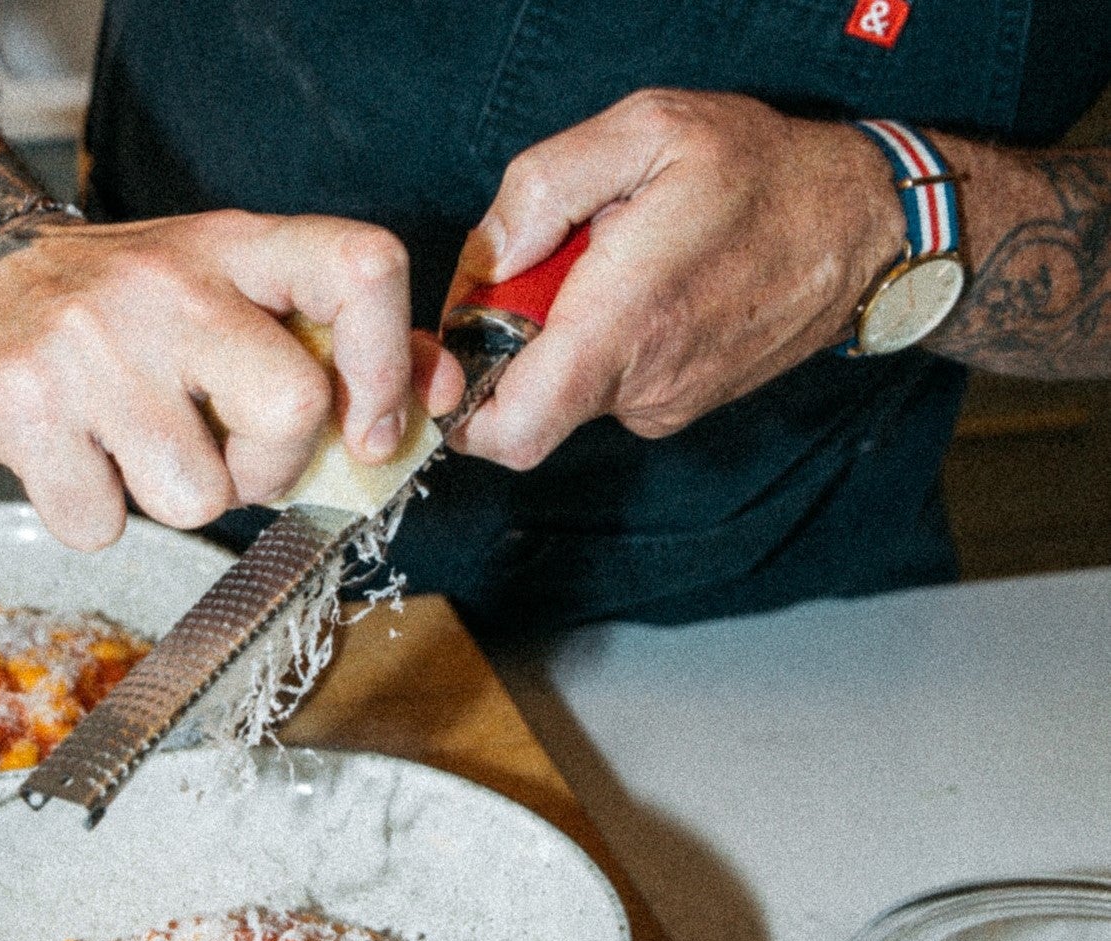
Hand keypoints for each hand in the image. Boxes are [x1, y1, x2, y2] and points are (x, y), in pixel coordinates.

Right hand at [0, 209, 462, 549]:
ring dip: (176, 497)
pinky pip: (103, 526)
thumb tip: (442, 395)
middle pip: (292, 409)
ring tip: (135, 444)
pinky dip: (95, 514)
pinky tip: (77, 459)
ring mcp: (92, 348)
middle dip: (274, 469)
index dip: (389, 367)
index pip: (362, 268)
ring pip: (197, 497)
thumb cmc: (124, 301)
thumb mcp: (232, 287)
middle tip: (230, 455)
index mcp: (237, 247)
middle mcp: (170, 287)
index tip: (371, 428)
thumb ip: (338, 338)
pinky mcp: (25, 410)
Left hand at [444, 89, 905, 467]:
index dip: (459, 408)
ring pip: (565, 390)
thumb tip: (484, 258)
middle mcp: (641, 387)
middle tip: (549, 267)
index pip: (506, 430)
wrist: (867, 228)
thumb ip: (542, 188)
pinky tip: (642, 287)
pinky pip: (607, 385)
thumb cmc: (762, 172)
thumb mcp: (646, 129)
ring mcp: (663, 406)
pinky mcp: (679, 407)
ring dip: (560, 334)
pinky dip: (600, 342)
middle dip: (509, 342)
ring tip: (612, 265)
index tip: (454, 351)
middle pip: (522, 403)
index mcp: (621, 328)